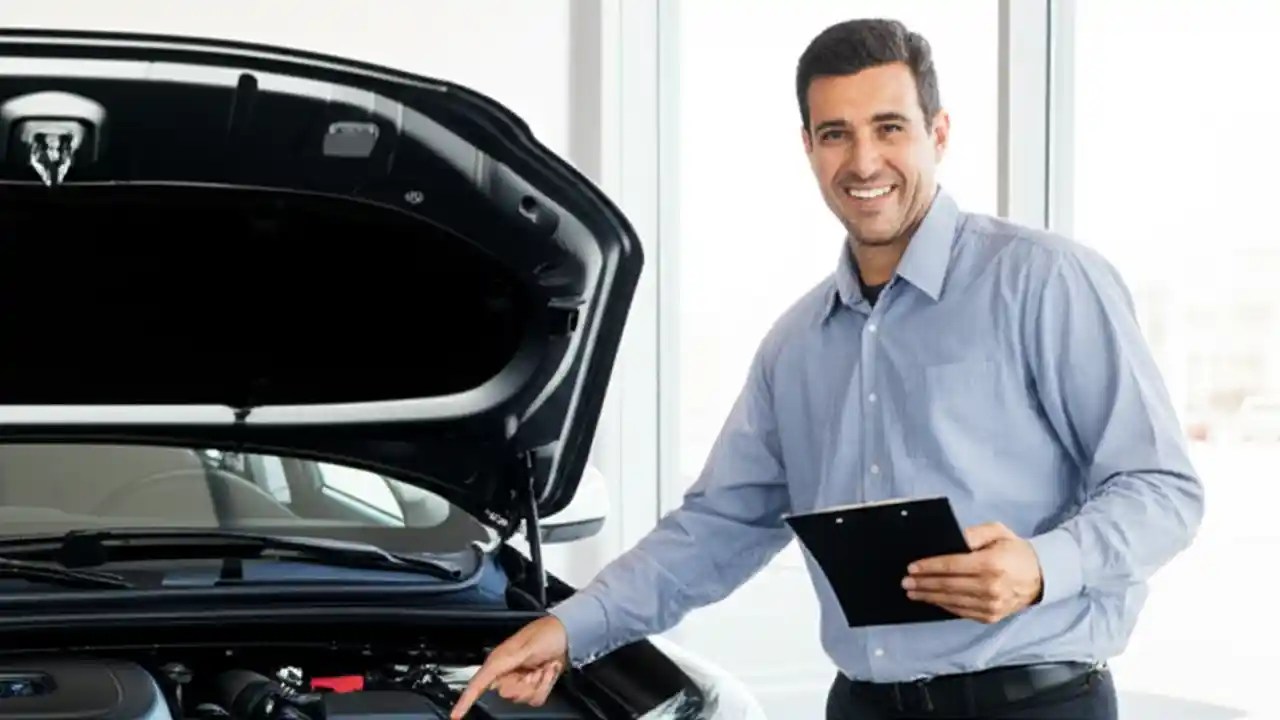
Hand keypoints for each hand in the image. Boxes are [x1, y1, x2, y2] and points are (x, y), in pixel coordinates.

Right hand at [449, 615, 569, 718]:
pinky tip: (546, 672)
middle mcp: (505, 672)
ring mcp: (519, 680)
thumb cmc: (545, 634)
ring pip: (522, 699)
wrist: (567, 636)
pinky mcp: (532, 686)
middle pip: (506, 695)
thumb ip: (506, 663)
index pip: (478, 684)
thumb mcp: (523, 647)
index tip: (455, 715)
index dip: (465, 700)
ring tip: (542, 667)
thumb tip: (492, 678)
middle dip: (524, 683)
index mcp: (498, 661)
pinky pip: (535, 699)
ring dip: (537, 683)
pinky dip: (545, 687)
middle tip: (533, 667)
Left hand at [901, 522, 1043, 623]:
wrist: (1040, 576)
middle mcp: (991, 587)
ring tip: (913, 592)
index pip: (952, 566)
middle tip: (905, 582)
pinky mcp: (990, 616)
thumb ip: (974, 533)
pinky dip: (944, 606)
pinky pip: (961, 612)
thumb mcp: (998, 532)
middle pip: (947, 585)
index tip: (912, 567)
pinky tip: (932, 600)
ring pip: (951, 601)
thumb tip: (953, 539)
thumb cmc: (1015, 551)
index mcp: (991, 564)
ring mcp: (991, 604)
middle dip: (923, 583)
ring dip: (929, 597)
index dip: (929, 567)